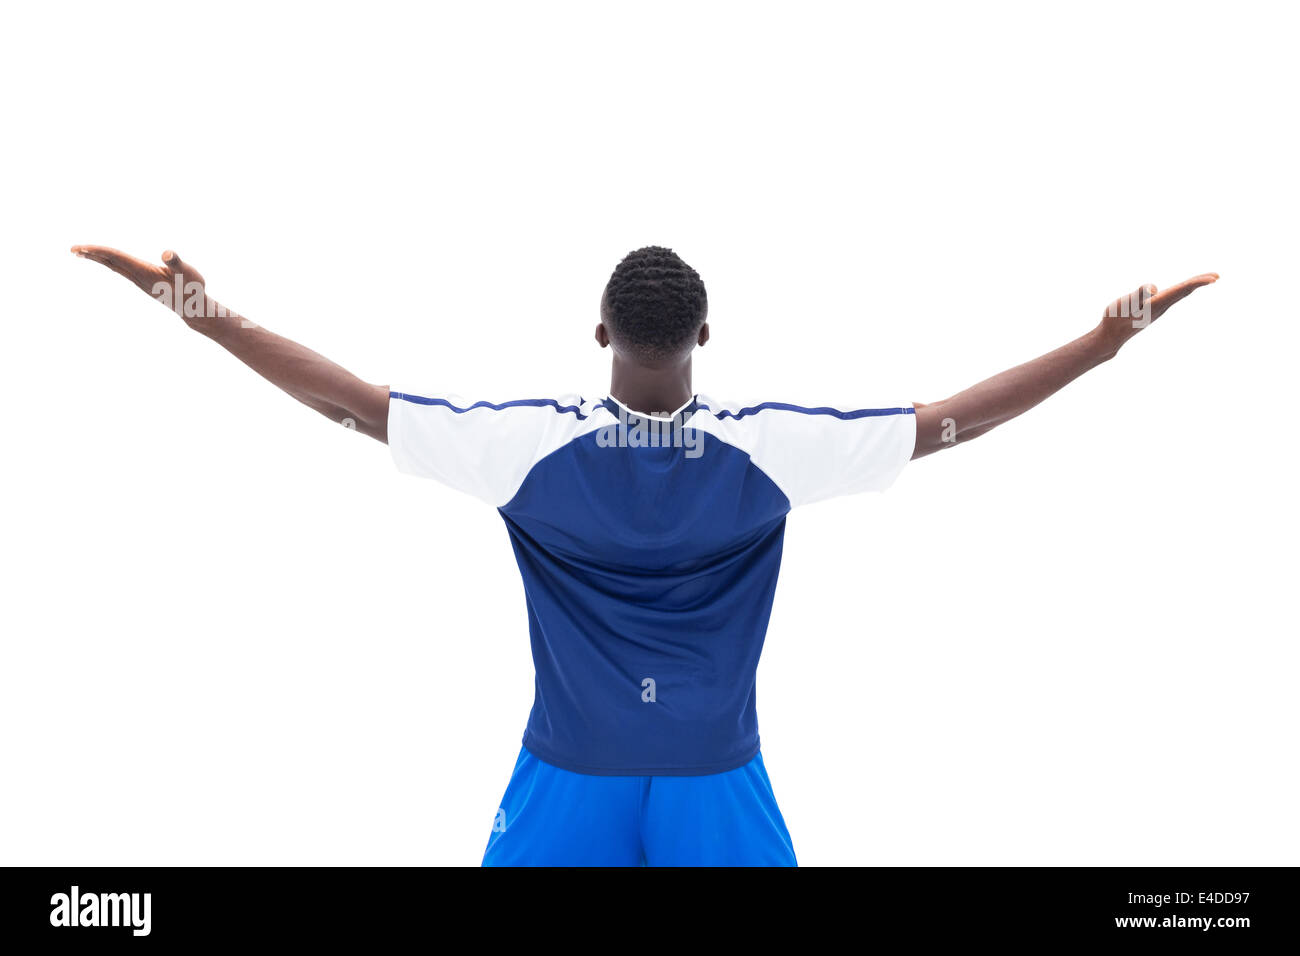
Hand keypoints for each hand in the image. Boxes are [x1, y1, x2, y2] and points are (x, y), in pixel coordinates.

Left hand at [70, 245, 226, 325]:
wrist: (195, 310)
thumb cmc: (193, 291)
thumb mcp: (188, 274)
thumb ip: (176, 263)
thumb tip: (166, 254)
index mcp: (145, 272)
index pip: (117, 258)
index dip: (99, 251)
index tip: (81, 248)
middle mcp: (139, 278)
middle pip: (111, 263)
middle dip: (92, 255)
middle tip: (73, 249)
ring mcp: (141, 281)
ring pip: (115, 267)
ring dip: (99, 259)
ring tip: (82, 253)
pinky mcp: (145, 282)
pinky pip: (122, 269)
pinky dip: (111, 262)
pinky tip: (109, 260)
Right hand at [1098, 273, 1218, 350]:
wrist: (1110, 337)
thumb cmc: (1115, 320)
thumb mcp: (1124, 304)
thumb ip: (1139, 294)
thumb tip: (1154, 288)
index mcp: (1157, 304)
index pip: (1181, 290)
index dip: (1197, 283)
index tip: (1214, 279)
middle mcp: (1160, 307)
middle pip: (1184, 292)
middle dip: (1200, 283)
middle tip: (1217, 276)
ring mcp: (1156, 309)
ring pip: (1179, 295)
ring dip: (1192, 286)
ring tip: (1205, 280)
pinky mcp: (1151, 310)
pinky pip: (1171, 297)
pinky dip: (1181, 291)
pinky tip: (1180, 291)